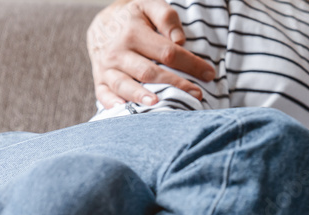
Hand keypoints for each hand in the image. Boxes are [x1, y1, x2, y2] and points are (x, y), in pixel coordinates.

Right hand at [87, 0, 215, 107]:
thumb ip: (167, 17)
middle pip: (149, 72)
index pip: (167, 52)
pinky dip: (112, 104)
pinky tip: (123, 111)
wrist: (104, 24)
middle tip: (197, 95)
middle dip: (174, 84)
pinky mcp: (99, 82)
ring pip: (125, 85)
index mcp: (133, 33)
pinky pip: (103, 95)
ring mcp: (106, 69)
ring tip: (158, 104)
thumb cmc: (135, 19)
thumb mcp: (150, 6)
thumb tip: (179, 40)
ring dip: (141, 96)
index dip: (190, 64)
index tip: (209, 74)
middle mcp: (118, 52)